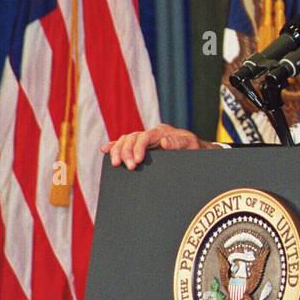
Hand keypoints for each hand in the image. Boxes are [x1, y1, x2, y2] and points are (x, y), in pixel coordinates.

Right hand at [101, 123, 215, 169]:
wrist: (195, 150)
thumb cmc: (194, 148)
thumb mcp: (190, 146)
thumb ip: (178, 144)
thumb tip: (163, 142)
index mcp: (161, 132)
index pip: (144, 136)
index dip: (138, 148)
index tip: (137, 161)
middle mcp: (151, 134)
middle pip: (131, 137)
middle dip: (126, 152)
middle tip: (128, 167)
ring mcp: (145, 139)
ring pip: (125, 140)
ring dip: (118, 151)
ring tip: (115, 164)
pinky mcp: (141, 147)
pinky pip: (125, 144)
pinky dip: (114, 146)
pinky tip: (105, 150)